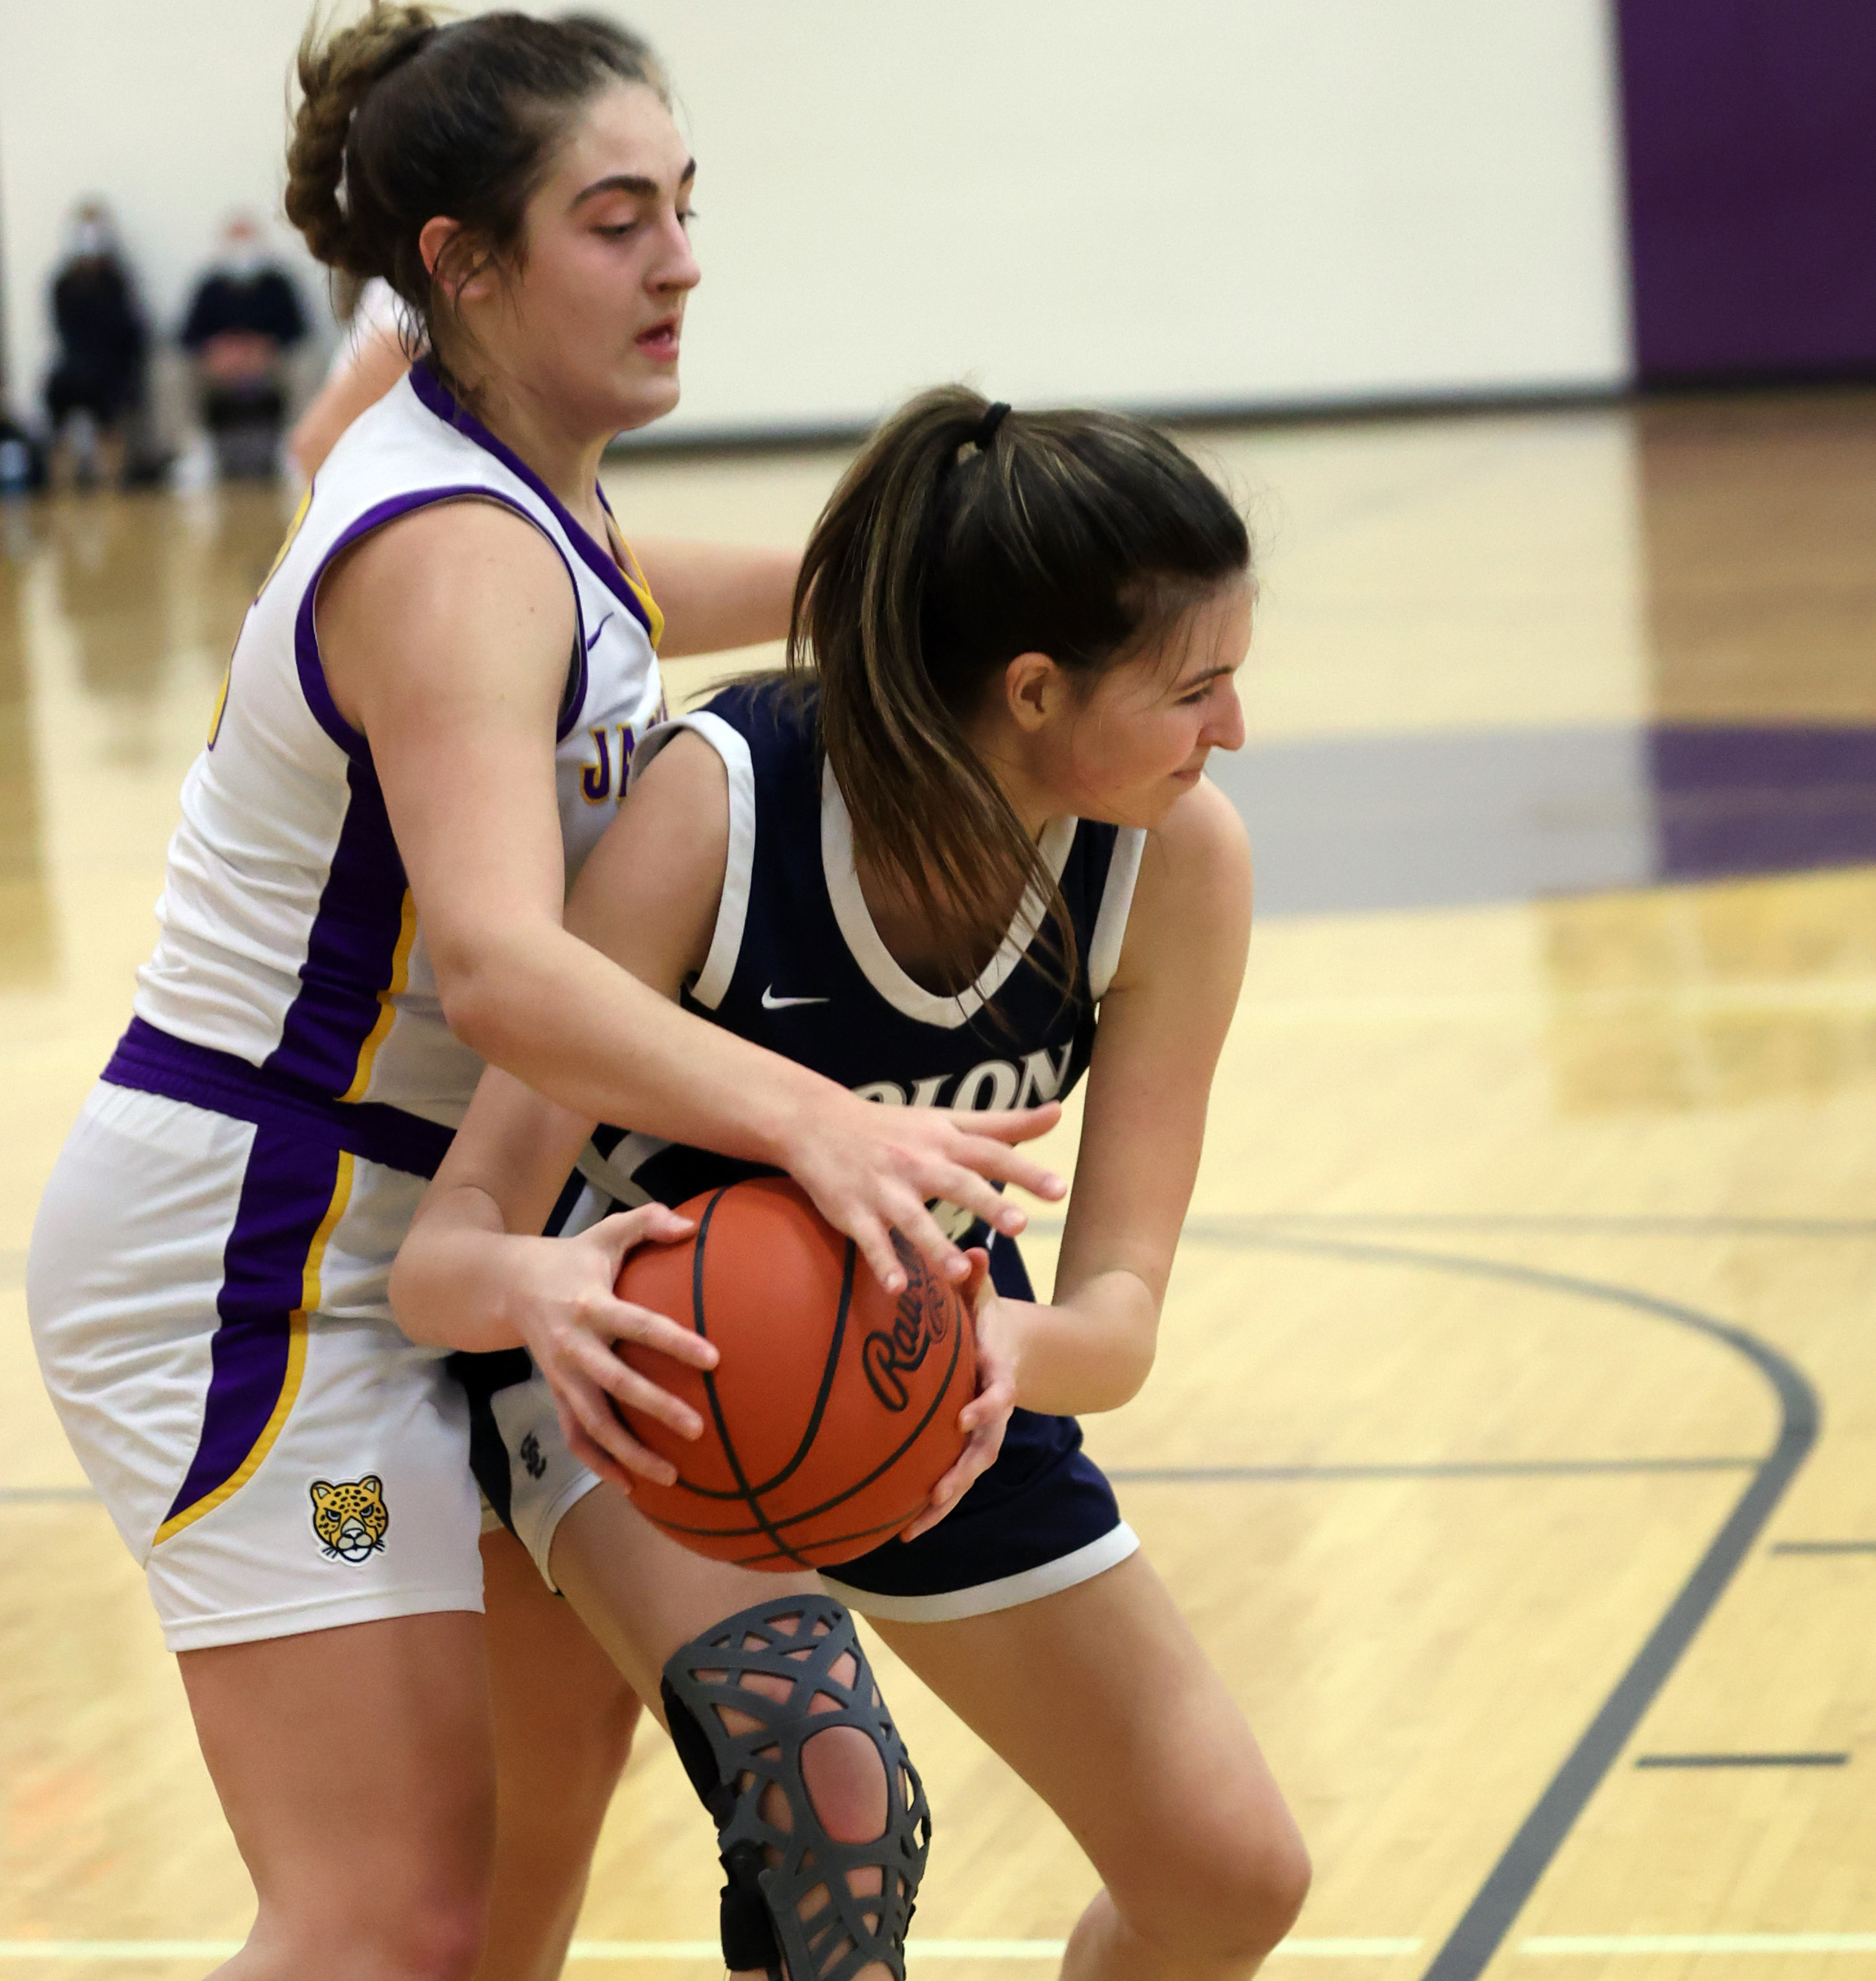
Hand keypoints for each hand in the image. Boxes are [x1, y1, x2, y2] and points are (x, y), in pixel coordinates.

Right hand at [507, 1204, 717, 1493]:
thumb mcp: (606, 1232)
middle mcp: (575, 1346)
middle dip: (656, 1408)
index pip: (639, 1325)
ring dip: (629, 1453)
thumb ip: (649, 1222)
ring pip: (594, 1423)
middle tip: (698, 1429)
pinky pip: (574, 1436)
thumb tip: (693, 1227)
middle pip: (617, 1385)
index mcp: (591, 1304)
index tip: (714, 1358)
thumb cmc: (572, 1257)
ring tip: (671, 1476)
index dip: (675, 1342)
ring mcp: (563, 1376)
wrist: (508, 1285)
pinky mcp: (556, 1393)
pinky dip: (599, 1463)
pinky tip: (630, 1485)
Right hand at [783, 1089, 1065, 1293]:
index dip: (1025, 1171)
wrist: (818, 1122)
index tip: (1059, 1190)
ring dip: (935, 1245)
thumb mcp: (947, 1120)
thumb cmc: (894, 1126)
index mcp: (944, 1141)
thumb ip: (1004, 1124)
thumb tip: (1058, 1113)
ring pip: (913, 1219)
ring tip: (960, 1273)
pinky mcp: (854, 1212)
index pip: (990, 1154)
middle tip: (1020, 1225)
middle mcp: (917, 1163)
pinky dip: (882, 1263)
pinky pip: (870, 1241)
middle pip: (957, 1184)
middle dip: (988, 1204)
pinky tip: (897, 1288)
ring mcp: (884, 1189)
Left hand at [901, 1250, 1016, 1540]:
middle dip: (961, 1472)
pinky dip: (933, 1506)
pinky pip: (954, 1479)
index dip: (985, 1407)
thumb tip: (971, 1252)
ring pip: (968, 1473)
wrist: (1017, 1346)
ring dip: (943, 1503)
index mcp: (999, 1373)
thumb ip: (978, 1277)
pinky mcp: (968, 1446)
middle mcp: (995, 1410)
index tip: (963, 1417)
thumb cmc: (988, 1315)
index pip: (999, 1394)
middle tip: (937, 1491)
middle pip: (985, 1448)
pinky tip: (902, 1529)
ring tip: (910, 1530)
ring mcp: (984, 1433)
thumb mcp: (985, 1294)